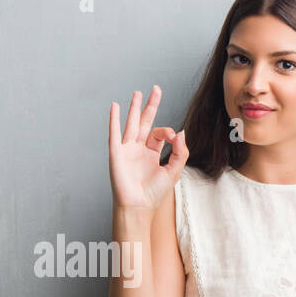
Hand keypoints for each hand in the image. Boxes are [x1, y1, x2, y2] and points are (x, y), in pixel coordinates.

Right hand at [108, 86, 188, 212]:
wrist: (139, 206)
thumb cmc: (154, 194)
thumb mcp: (173, 171)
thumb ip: (180, 151)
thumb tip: (181, 132)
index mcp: (151, 153)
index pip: (159, 133)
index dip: (168, 131)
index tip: (173, 137)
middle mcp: (138, 149)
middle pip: (144, 122)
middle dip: (150, 106)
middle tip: (155, 89)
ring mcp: (126, 150)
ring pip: (131, 124)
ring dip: (134, 108)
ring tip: (137, 93)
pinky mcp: (117, 153)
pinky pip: (115, 133)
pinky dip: (114, 120)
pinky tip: (115, 107)